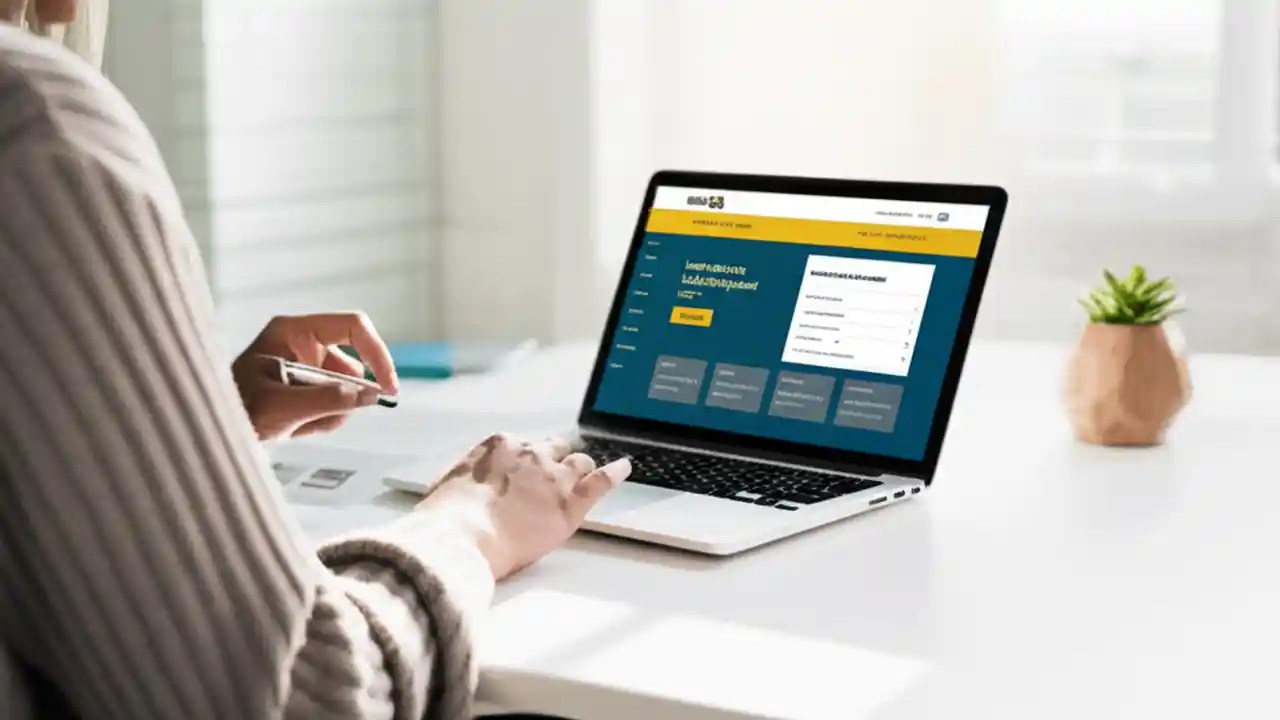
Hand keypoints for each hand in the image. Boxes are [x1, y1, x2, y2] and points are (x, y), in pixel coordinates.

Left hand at [232, 313, 399, 439]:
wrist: (213, 434)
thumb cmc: (235, 411)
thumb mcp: (283, 408)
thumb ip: (329, 400)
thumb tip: (372, 396)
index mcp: (293, 331)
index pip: (352, 327)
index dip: (377, 353)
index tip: (387, 385)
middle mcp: (302, 343)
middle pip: (352, 365)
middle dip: (344, 397)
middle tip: (326, 418)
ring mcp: (306, 366)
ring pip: (347, 389)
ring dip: (332, 412)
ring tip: (299, 425)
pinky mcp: (307, 386)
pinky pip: (336, 403)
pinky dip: (324, 420)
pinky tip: (297, 427)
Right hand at [417, 434, 631, 579]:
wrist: (461, 536)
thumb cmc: (447, 517)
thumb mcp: (449, 485)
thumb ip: (466, 479)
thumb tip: (461, 489)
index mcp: (500, 446)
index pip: (522, 447)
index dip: (525, 463)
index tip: (523, 474)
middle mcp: (531, 454)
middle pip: (555, 449)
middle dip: (555, 461)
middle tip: (553, 477)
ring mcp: (554, 477)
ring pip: (579, 463)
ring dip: (580, 472)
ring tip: (581, 481)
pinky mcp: (569, 503)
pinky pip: (601, 481)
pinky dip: (614, 474)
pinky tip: (624, 469)